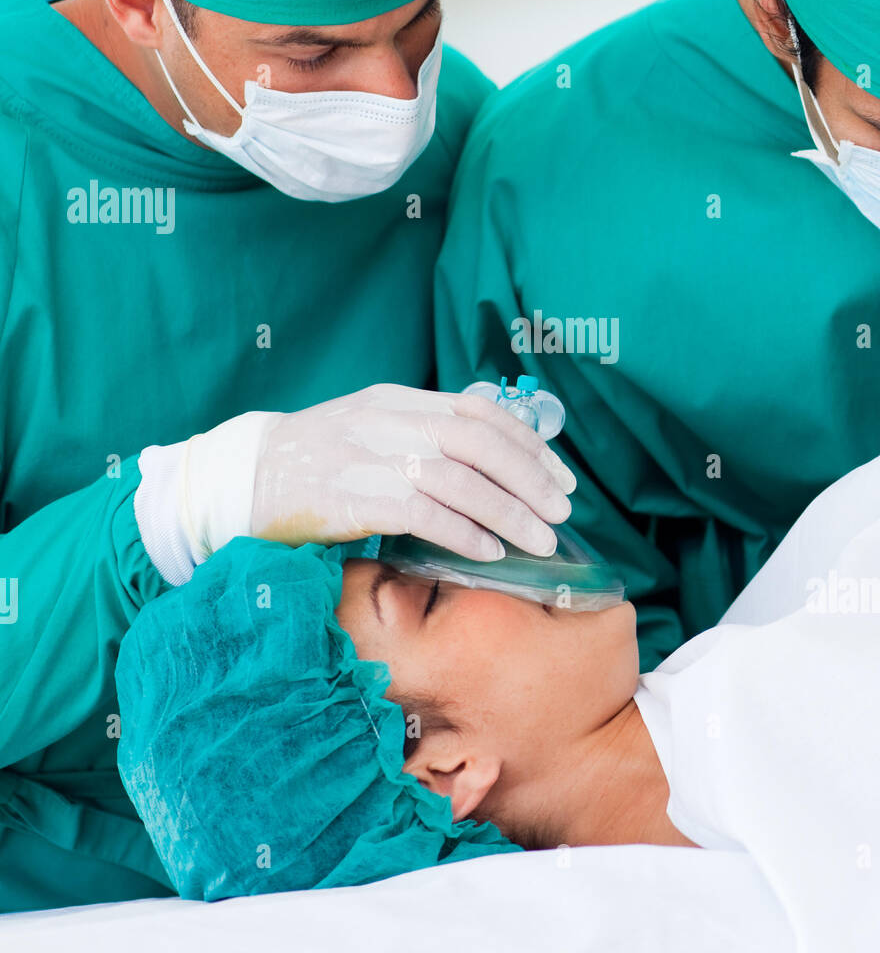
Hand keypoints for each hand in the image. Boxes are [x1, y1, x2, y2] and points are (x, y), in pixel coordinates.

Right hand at [180, 384, 575, 562]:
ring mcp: (370, 457)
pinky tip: (488, 551)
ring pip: (460, 480)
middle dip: (530, 478)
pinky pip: (423, 514)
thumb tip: (490, 457)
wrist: (243, 478)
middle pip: (479, 443)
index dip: (528, 445)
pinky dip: (463, 533)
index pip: (480, 413)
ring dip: (509, 512)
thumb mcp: (371, 429)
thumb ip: (423, 435)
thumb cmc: (315, 463)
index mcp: (398, 400)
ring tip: (539, 540)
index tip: (560, 477)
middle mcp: (389, 420)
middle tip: (562, 511)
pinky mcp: (353, 497)